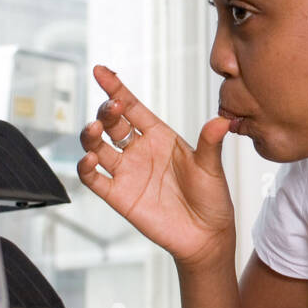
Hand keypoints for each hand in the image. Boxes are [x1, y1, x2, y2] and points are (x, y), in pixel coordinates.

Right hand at [77, 64, 235, 271]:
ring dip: (91, 135)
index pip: (132, 107)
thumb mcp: (211, 168)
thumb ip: (211, 143)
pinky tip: (89, 159)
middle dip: (106, 111)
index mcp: (161, 136)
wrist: (206, 236)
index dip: (115, 88)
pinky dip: (86, 167)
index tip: (100, 71)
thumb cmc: (212, 198)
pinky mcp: (119, 196)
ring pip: (97, 146)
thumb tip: (221, 119)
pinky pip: (94, 178)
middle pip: (112, 123)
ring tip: (95, 129)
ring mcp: (127, 172)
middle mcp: (140, 150)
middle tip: (112, 107)